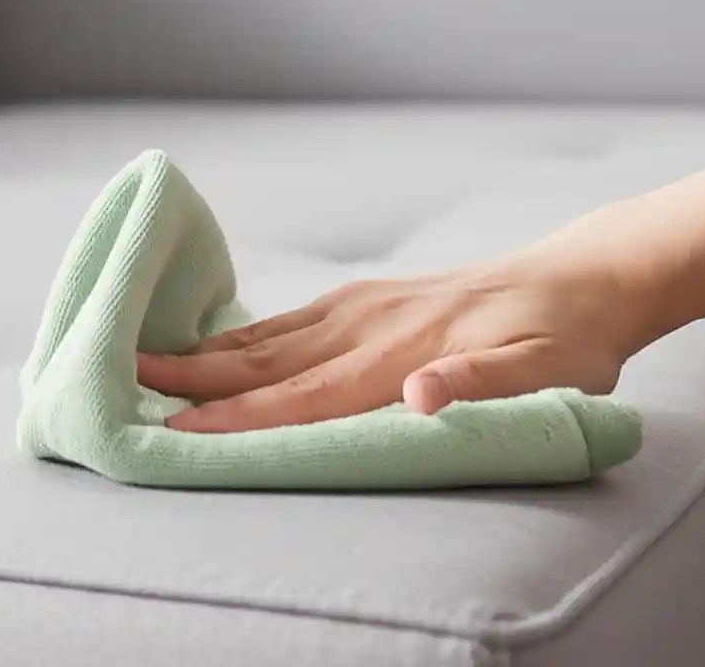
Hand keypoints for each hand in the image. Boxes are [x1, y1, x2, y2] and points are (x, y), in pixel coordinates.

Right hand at [136, 240, 652, 432]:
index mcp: (400, 352)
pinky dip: (243, 335)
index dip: (237, 418)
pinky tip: (220, 344)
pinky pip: (290, 320)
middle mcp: (368, 324)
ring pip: (268, 336)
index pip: (302, 396)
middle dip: (190, 377)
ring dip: (204, 354)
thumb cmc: (568, 338)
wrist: (584, 274)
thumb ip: (484, 385)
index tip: (176, 429)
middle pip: (263, 361)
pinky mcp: (369, 296)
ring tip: (144, 359)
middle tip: (120, 381)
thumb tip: (419, 394)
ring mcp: (364, 305)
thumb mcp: (549, 372)